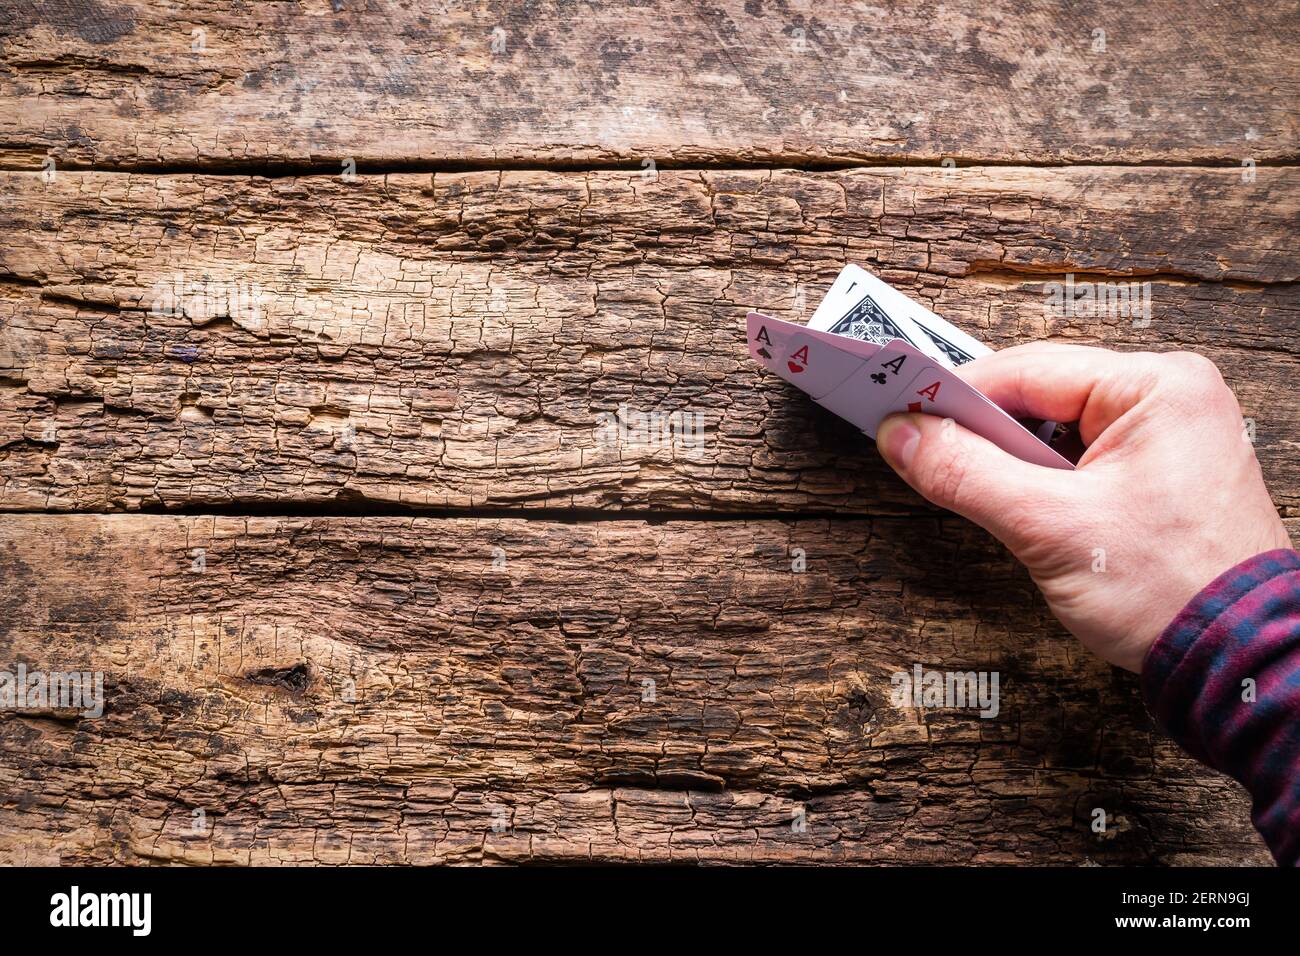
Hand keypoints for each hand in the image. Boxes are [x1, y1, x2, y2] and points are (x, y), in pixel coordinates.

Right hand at [875, 343, 1292, 671]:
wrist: (1240, 663)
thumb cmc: (1174, 592)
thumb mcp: (1050, 528)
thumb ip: (967, 474)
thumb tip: (903, 435)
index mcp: (1159, 387)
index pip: (1028, 370)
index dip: (956, 395)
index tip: (901, 414)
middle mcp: (1170, 399)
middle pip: (1041, 396)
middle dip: (983, 431)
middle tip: (923, 452)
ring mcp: (1169, 438)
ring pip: (1056, 430)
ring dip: (1011, 460)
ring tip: (976, 490)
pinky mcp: (1160, 476)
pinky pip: (1080, 459)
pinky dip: (1041, 481)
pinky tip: (1022, 509)